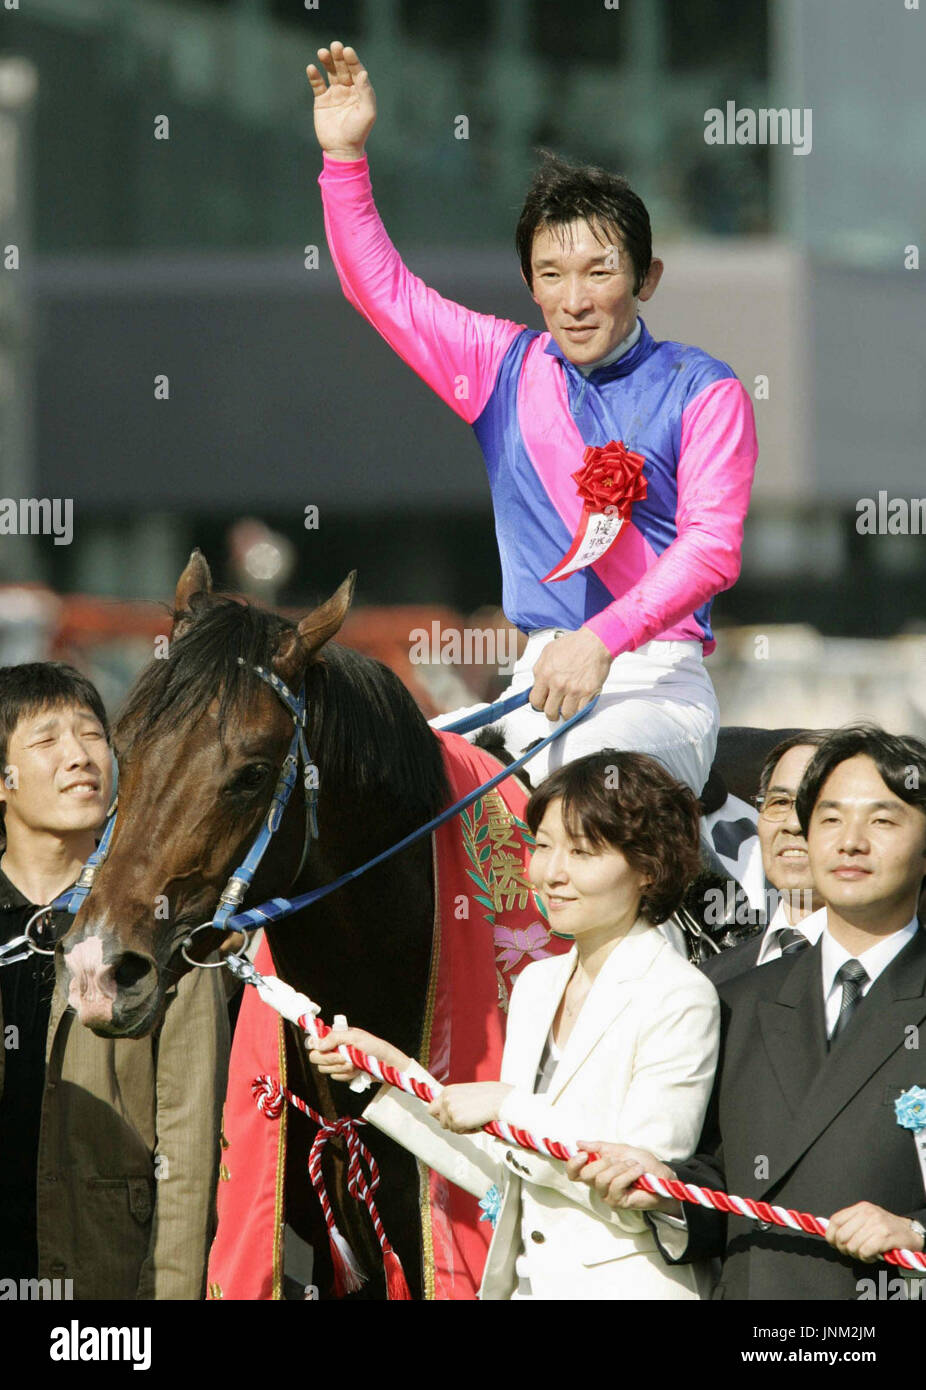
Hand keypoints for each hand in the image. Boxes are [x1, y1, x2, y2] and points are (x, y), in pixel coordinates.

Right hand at [306, 41, 375, 158]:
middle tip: (335, 45)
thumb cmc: (358, 132)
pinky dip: (314, 76)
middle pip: (343, 68)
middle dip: (339, 57)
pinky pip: (317, 84)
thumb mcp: (367, 113)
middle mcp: (348, 90)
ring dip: (327, 61)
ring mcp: (334, 94)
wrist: (341, 150)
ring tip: (322, 52)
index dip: (352, 60)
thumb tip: (363, 73)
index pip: (357, 71)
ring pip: (330, 72)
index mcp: (360, 91)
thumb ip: (366, 92)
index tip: (347, 51)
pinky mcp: (322, 100)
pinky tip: (311, 68)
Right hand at [308, 1027, 410, 1084]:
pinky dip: (347, 1075)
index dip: (315, 1046)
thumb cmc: (374, 1047)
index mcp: (336, 1036)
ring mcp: (338, 1062)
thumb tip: (317, 1043)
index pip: (315, 1041)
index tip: (323, 1049)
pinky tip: (357, 1070)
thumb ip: (335, 1038)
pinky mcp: (343, 1073)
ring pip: (326, 1069)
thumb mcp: (356, 1037)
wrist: (386, 1065)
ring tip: (355, 1063)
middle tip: (345, 1058)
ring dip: (342, 1067)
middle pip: (316, 1057)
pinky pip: (336, 1077)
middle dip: (331, 1059)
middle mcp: (334, 1048)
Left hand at [427, 1082, 512, 1133]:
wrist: (498, 1099)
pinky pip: (458, 1131)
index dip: (439, 1115)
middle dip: (447, 1123)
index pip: (432, 1107)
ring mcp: (450, 1110)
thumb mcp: (465, 1093)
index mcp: (448, 1091)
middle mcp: (446, 1099)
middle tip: (460, 1123)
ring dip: (459, 1127)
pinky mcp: (457, 1120)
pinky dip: (467, 1130)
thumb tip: (450, 1113)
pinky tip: (476, 1123)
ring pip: (449, 1127)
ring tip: (473, 1120)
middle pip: (438, 1119)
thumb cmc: (488, 1095)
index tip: (448, 1118)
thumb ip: (455, 1101)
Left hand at [529, 628, 610, 721]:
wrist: (595, 642)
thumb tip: (536, 684)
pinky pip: (581, 710)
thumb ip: (539, 670)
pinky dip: (579, 709)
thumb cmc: (573, 645)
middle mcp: (558, 683)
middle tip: (555, 710)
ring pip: (566, 714)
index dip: (539, 705)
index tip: (543, 704)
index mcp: (545, 673)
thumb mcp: (547, 652)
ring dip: (566, 713)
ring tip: (568, 707)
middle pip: (550, 711)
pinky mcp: (588, 692)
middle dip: (552, 713)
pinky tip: (579, 702)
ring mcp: (574, 689)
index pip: (535, 700)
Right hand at [565, 1142, 682, 1214]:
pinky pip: (616, 1185)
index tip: (584, 1154)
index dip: (574, 1163)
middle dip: (604, 1162)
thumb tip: (578, 1143)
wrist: (661, 1176)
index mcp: (595, 1171)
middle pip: (586, 1175)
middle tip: (619, 1159)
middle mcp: (598, 1186)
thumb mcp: (619, 1149)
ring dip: (620, 1167)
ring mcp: (607, 1196)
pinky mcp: (618, 1202)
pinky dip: (628, 1174)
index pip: (573, 1172)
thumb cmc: (641, 1163)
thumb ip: (599, 1147)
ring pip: (602, 1179)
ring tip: (633, 1165)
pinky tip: (637, 1172)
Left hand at [825, 1202, 924, 1261]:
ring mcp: (876, 1224)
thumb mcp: (867, 1219)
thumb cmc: (885, 1228)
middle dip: (844, 1248)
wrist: (910, 1232)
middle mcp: (868, 1213)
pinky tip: (872, 1256)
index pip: (835, 1220)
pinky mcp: (885, 1236)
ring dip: (857, 1255)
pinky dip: (866, 1258)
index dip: (831, 1235)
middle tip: (852, 1252)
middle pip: (842, 1235)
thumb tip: (830, 1235)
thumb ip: (851, 1223)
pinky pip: (865, 1251)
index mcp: (861, 1208)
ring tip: (865, 1254)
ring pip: (852, 1246)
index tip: (834, 1244)